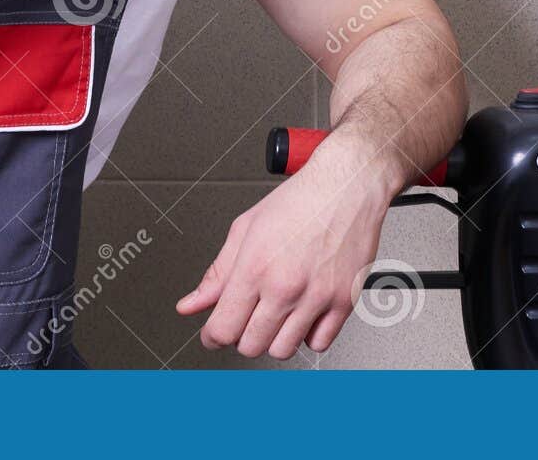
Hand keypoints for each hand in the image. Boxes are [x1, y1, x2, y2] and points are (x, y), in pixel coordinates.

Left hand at [174, 138, 396, 359]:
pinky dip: (308, 336)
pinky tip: (303, 316)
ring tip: (274, 317)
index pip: (223, 328)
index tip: (214, 334)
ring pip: (283, 351)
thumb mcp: (245, 228)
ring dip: (273, 340)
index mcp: (255, 267)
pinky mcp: (344, 301)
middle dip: (241, 337)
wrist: (346, 186)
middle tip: (245, 320)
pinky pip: (319, 344)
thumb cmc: (299, 201)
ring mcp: (316, 296)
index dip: (212, 336)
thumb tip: (192, 304)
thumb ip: (217, 272)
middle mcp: (285, 286)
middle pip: (251, 346)